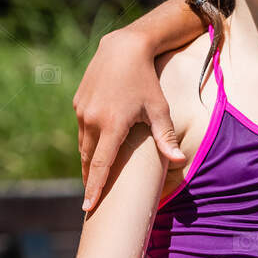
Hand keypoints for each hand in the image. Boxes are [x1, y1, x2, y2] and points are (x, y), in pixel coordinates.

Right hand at [73, 30, 184, 213]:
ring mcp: (82, 111)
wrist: (122, 49)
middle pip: (88, 159)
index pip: (101, 165)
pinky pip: (82, 130)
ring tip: (93, 178)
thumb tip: (179, 161)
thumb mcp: (158, 109)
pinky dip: (88, 143)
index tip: (88, 207)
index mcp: (111, 125)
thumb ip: (166, 137)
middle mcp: (92, 120)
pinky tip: (95, 149)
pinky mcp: (78, 103)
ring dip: (88, 162)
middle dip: (90, 180)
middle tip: (92, 199)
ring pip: (83, 145)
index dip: (95, 188)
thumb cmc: (146, 80)